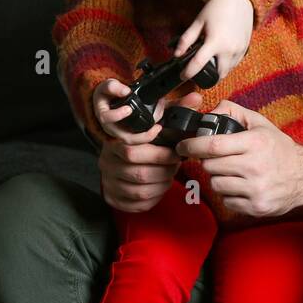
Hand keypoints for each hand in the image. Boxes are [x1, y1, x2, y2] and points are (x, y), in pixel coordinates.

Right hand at [95, 86, 204, 212]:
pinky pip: (137, 204)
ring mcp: (109, 182)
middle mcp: (107, 163)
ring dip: (162, 184)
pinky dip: (155, 197)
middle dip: (165, 170)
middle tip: (176, 164)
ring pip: (141, 190)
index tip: (175, 151)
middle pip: (140, 173)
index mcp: (114, 143)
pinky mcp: (113, 198)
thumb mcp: (156, 120)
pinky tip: (160, 186)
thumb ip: (175, 109)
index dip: (159, 153)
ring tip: (170, 174)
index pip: (132, 150)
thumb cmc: (143, 139)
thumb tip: (195, 98)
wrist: (120, 160)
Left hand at [173, 0, 253, 82]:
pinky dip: (227, 65)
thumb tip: (177, 54)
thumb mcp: (198, 22)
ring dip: (218, 71)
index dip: (188, 73)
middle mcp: (229, 49)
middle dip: (206, 77)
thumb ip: (186, 40)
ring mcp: (239, 50)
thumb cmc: (217, 8)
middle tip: (197, 72)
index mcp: (215, 42)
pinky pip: (235, 64)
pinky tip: (220, 57)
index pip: (198, 64)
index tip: (182, 76)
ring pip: (227, 71)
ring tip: (209, 63)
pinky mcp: (246, 48)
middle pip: (217, 75)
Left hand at [173, 99, 302, 219]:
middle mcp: (255, 167)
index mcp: (255, 143)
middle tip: (219, 159)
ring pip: (216, 184)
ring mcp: (256, 189)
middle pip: (210, 166)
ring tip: (234, 172)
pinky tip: (243, 186)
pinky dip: (230, 194)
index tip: (182, 146)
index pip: (212, 145)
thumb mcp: (260, 124)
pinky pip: (227, 201)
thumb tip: (209, 112)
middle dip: (208, 161)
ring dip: (219, 178)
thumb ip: (233, 112)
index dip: (192, 145)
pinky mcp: (256, 206)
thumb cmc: (279, 149)